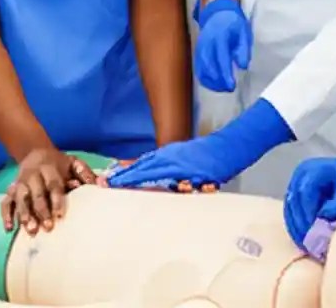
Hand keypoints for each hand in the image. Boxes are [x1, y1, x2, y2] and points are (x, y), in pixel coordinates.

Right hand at [0, 149, 97, 234]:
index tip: (60, 216)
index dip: (56, 200)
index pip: (52, 184)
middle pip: (35, 192)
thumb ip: (86, 174)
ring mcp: (20, 182)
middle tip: (48, 227)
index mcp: (49, 167)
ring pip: (19, 198)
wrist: (34, 151)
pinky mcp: (11, 190)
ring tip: (30, 230)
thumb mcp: (74, 163)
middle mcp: (32, 174)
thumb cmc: (59, 164)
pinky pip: (5, 202)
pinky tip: (9, 228)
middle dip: (40, 210)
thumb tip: (102, 185)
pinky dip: (6, 215)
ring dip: (24, 214)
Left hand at [108, 99, 292, 188]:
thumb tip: (145, 173)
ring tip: (122, 185)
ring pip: (157, 172)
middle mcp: (172, 158)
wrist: (229, 147)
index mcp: (167, 155)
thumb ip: (164, 166)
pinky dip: (170, 185)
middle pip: (144, 168)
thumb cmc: (205, 155)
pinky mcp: (199, 172)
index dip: (124, 172)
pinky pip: (181, 181)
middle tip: (107, 184)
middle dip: (125, 177)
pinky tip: (157, 189)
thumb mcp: (181, 157)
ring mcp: (185, 165)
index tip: (107, 179)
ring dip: (140, 179)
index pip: (141, 165)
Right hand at [195, 0, 251, 92]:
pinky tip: (212, 82)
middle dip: (218, 81)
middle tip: (228, 88)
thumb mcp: (243, 32)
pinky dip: (204, 77)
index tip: (231, 85)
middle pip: (209, 67)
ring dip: (211, 81)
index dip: (225, 75)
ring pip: (202, 68)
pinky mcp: (198, 50)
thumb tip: (242, 66)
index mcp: (220, 38)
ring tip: (221, 88)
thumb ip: (243, 50)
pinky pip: (199, 66)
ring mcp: (201, 47)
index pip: (221, 60)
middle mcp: (207, 44)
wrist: (216, 9)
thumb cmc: (232, 21)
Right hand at [283, 123, 335, 246]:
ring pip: (290, 207)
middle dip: (299, 226)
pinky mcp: (298, 188)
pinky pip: (293, 207)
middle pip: (293, 203)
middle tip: (308, 246)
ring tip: (304, 245)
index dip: (307, 219)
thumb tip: (322, 221)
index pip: (304, 198)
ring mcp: (296, 181)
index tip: (313, 237)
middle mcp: (299, 175)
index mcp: (311, 173)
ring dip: (295, 227)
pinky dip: (296, 222)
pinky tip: (302, 236)